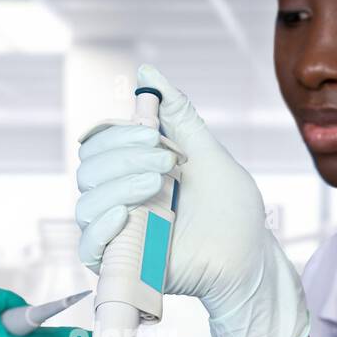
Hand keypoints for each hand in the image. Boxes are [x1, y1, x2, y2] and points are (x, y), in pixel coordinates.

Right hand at [74, 64, 309, 336]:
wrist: (249, 259)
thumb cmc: (233, 211)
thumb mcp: (208, 154)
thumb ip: (178, 116)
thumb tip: (147, 73)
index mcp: (135, 170)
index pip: (100, 144)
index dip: (118, 134)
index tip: (152, 133)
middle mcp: (121, 198)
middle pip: (89, 169)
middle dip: (123, 157)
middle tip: (166, 162)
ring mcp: (120, 231)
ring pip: (86, 203)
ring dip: (117, 187)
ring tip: (157, 186)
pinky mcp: (123, 263)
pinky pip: (89, 247)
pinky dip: (100, 227)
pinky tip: (126, 213)